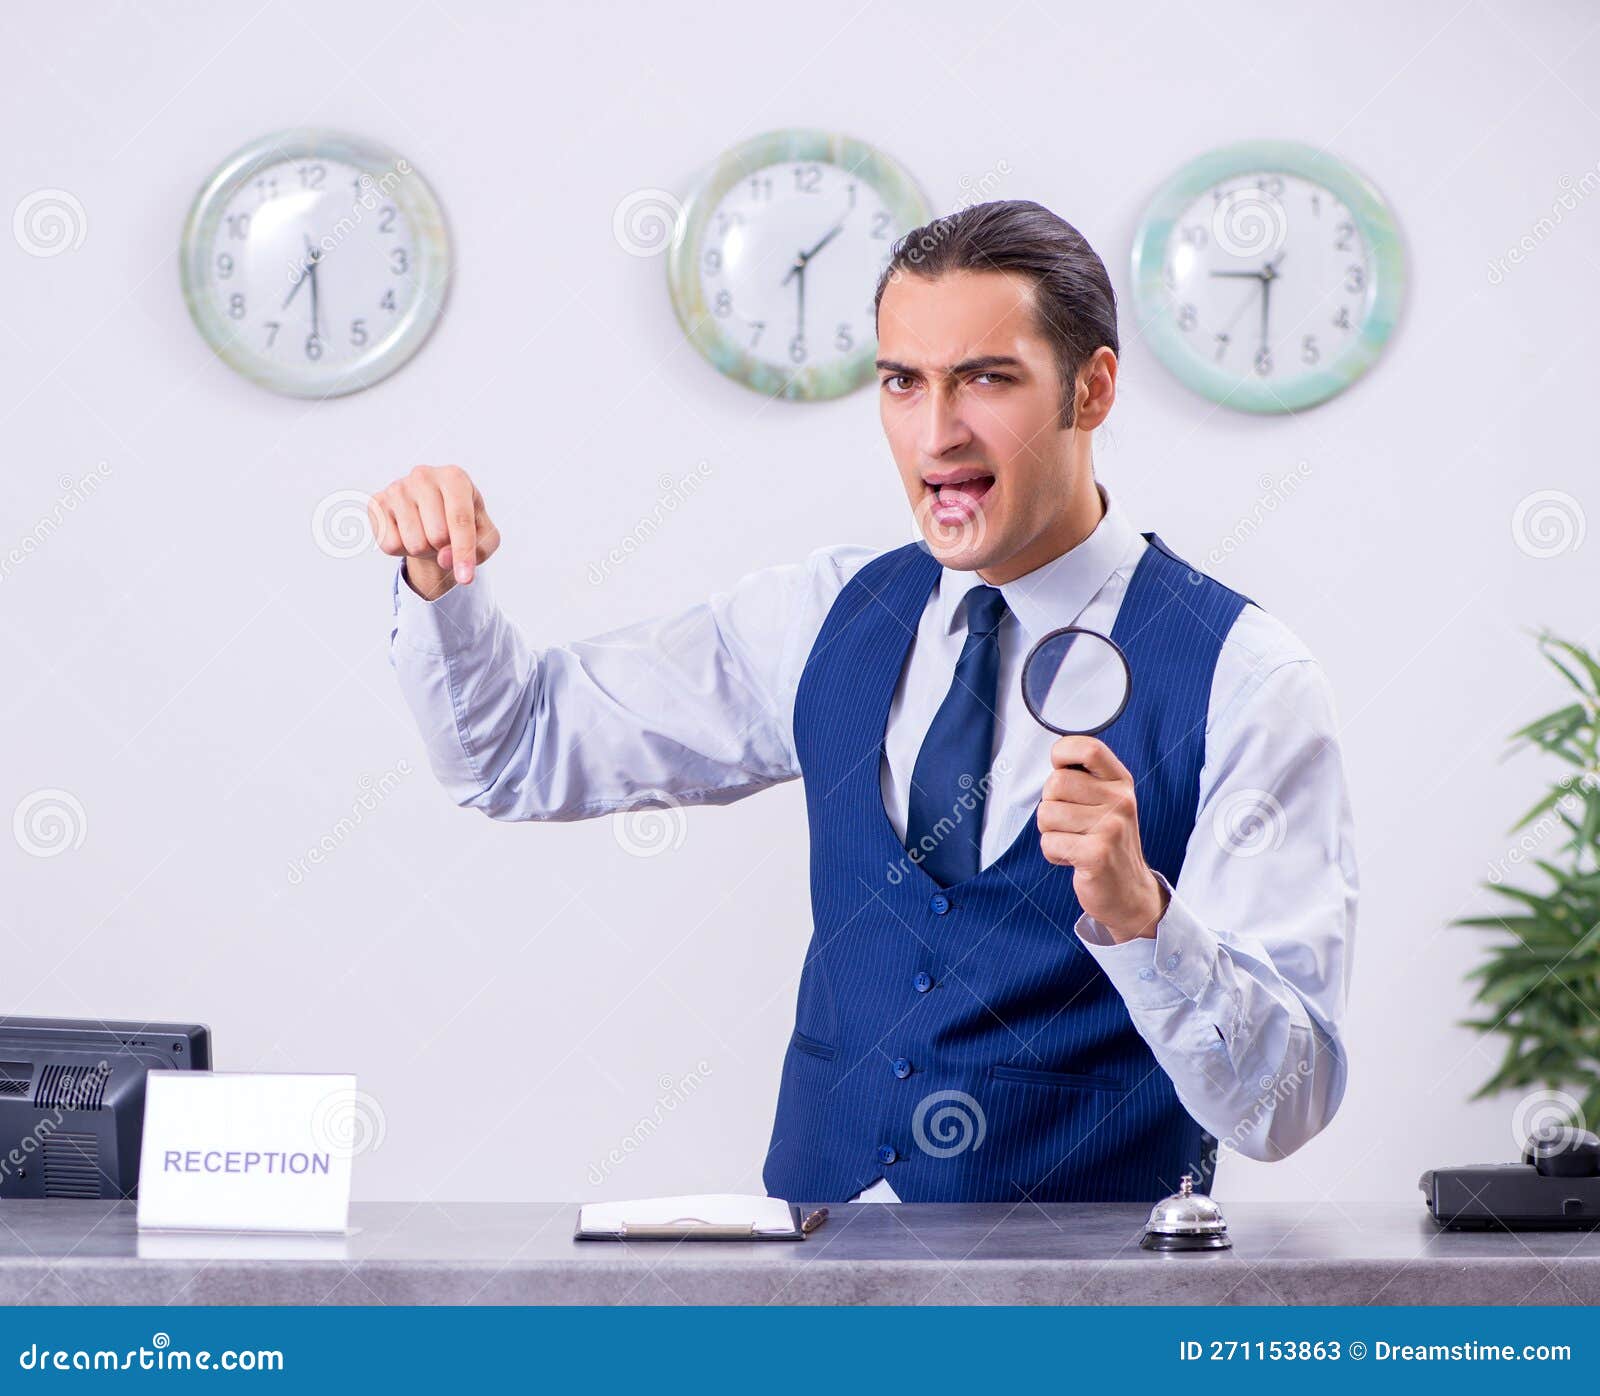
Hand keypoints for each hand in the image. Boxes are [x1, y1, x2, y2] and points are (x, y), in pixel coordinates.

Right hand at [368, 465, 500, 599]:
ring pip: (415, 543)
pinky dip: (403, 550)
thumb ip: (478, 549)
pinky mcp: (377, 503)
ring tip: (427, 535)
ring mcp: (397, 488)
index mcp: (454, 477)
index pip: (460, 520)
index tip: (466, 578)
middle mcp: (423, 475)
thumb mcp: (485, 537)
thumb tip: (444, 557)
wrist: (431, 517)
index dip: (464, 553)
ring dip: (425, 550)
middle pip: (437, 535)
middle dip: (444, 549)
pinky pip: (390, 545)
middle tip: (444, 538)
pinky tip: (408, 533)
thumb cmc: (462, 524)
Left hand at [1036, 735, 1168, 942]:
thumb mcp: (1106, 803)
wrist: (1129, 892)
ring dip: (1051, 832)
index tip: (1061, 771)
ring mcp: (1111, 828)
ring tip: (1074, 841)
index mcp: (1120, 782)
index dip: (1062, 754)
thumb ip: (1084, 778)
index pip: (1087, 748)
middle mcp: (1120, 801)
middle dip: (1050, 805)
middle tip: (1070, 823)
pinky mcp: (1097, 854)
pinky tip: (1074, 858)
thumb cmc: (1107, 842)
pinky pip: (1049, 842)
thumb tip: (1056, 755)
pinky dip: (1053, 853)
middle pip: (1055, 783)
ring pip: (1046, 814)